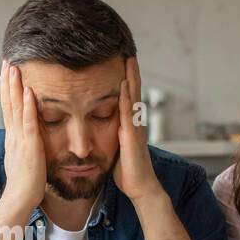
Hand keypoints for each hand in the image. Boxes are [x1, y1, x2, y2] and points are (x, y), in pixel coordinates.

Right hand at [0, 61, 46, 212]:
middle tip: (7, 61)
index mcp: (12, 137)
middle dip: (7, 81)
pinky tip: (29, 91)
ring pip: (15, 108)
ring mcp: (20, 139)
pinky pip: (29, 122)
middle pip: (8, 103)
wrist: (20, 199)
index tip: (7, 72)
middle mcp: (13, 134)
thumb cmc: (25, 183)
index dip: (6, 89)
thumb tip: (23, 137)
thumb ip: (23, 145)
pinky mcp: (30, 146)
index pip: (8, 108)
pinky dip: (28, 106)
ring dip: (14, 87)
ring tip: (14, 68)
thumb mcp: (22, 158)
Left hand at [111, 56, 161, 203]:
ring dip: (131, 77)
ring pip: (133, 97)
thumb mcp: (116, 150)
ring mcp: (135, 127)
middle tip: (127, 52)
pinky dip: (127, 96)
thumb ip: (111, 138)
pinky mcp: (131, 135)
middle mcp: (134, 123)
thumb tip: (99, 132)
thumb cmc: (127, 173)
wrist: (140, 188)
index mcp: (129, 125)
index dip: (126, 81)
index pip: (127, 98)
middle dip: (131, 72)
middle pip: (133, 91)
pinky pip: (128, 112)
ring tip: (129, 59)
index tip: (121, 64)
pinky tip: (125, 83)